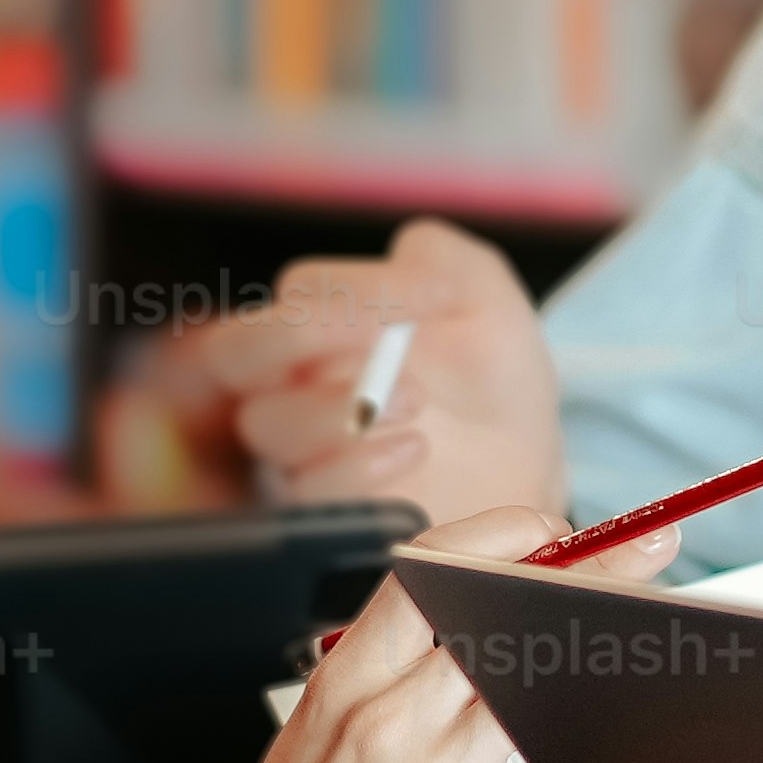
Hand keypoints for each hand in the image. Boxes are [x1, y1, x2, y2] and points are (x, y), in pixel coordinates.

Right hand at [144, 500, 674, 762]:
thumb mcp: (310, 742)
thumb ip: (382, 686)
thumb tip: (467, 640)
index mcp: (344, 685)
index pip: (432, 570)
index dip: (508, 535)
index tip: (554, 530)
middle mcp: (388, 725)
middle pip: (513, 620)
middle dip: (597, 578)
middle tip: (649, 559)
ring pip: (549, 697)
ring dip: (610, 673)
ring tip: (652, 657)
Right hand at [193, 219, 562, 527]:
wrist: (525, 471)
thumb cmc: (491, 382)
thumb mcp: (484, 299)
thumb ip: (441, 256)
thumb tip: (404, 252)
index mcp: (325, 324)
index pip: (295, 292)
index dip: (353, 286)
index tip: (431, 293)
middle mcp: (297, 383)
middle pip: (237, 353)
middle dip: (301, 333)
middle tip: (380, 334)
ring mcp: (305, 451)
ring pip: (268, 423)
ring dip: (340, 405)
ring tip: (417, 398)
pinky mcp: (328, 510)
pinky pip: (308, 490)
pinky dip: (358, 463)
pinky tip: (416, 446)